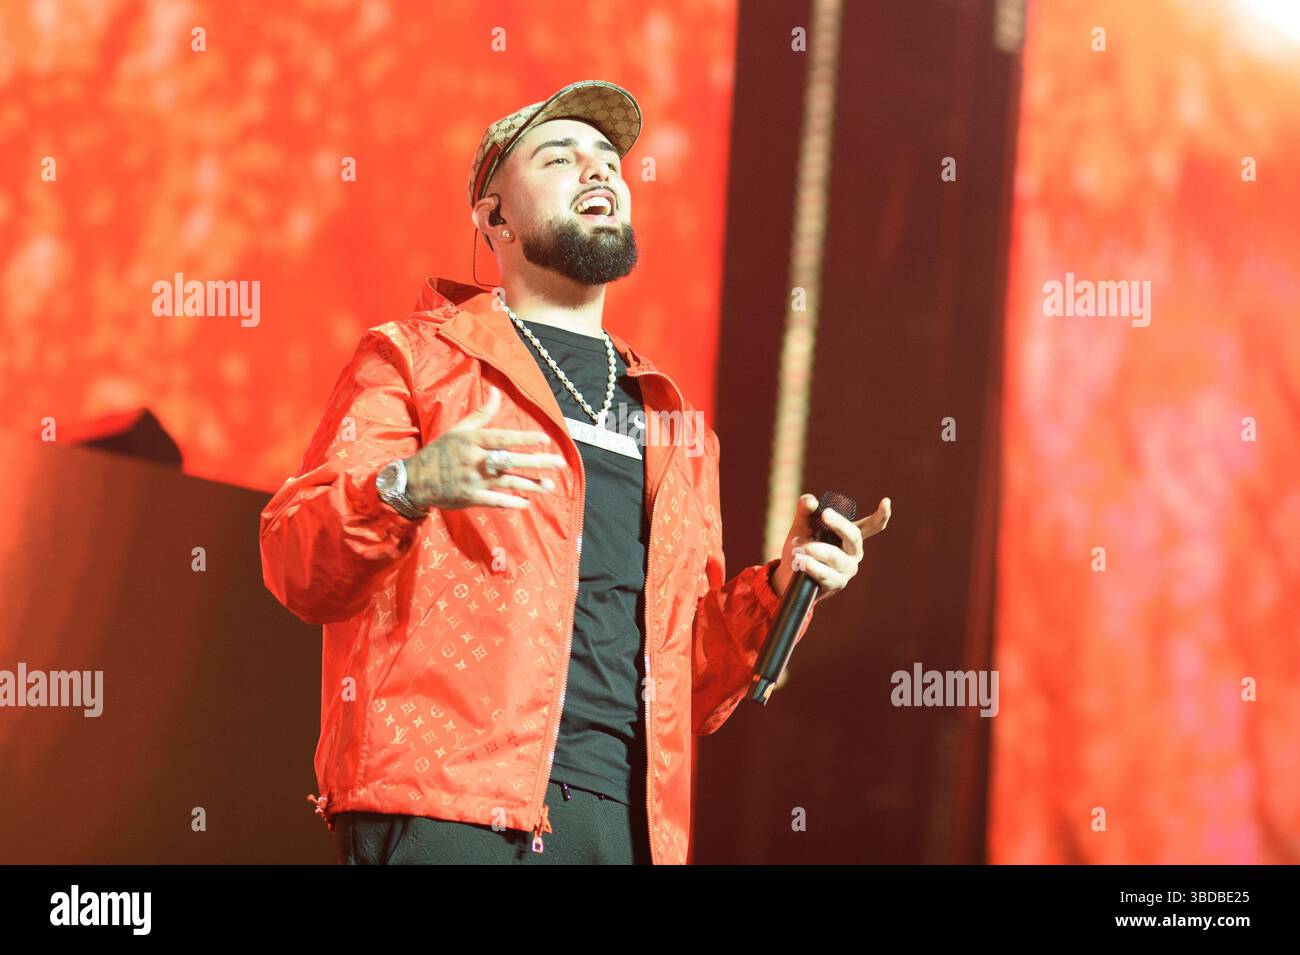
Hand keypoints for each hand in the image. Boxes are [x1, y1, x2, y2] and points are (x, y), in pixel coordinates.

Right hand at [404, 385, 567, 509]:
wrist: (416, 480)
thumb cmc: (440, 451)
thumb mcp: (458, 429)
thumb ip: (482, 413)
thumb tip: (496, 390)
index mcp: (471, 440)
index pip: (502, 438)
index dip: (524, 439)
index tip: (544, 439)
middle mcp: (474, 459)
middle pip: (510, 460)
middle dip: (537, 462)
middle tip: (560, 464)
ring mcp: (472, 480)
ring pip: (507, 482)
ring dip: (531, 484)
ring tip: (550, 485)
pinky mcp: (470, 497)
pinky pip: (495, 501)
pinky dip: (512, 502)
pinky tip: (527, 503)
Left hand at [771, 494, 891, 603]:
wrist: (789, 576)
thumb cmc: (801, 547)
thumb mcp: (802, 526)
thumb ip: (805, 510)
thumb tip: (810, 502)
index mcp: (849, 536)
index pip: (870, 526)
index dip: (881, 515)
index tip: (886, 502)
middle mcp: (853, 552)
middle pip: (853, 536)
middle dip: (840, 524)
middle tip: (825, 514)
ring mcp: (847, 569)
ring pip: (836, 556)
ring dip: (816, 549)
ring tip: (799, 546)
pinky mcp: (837, 584)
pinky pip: (825, 574)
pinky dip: (811, 566)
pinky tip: (801, 561)